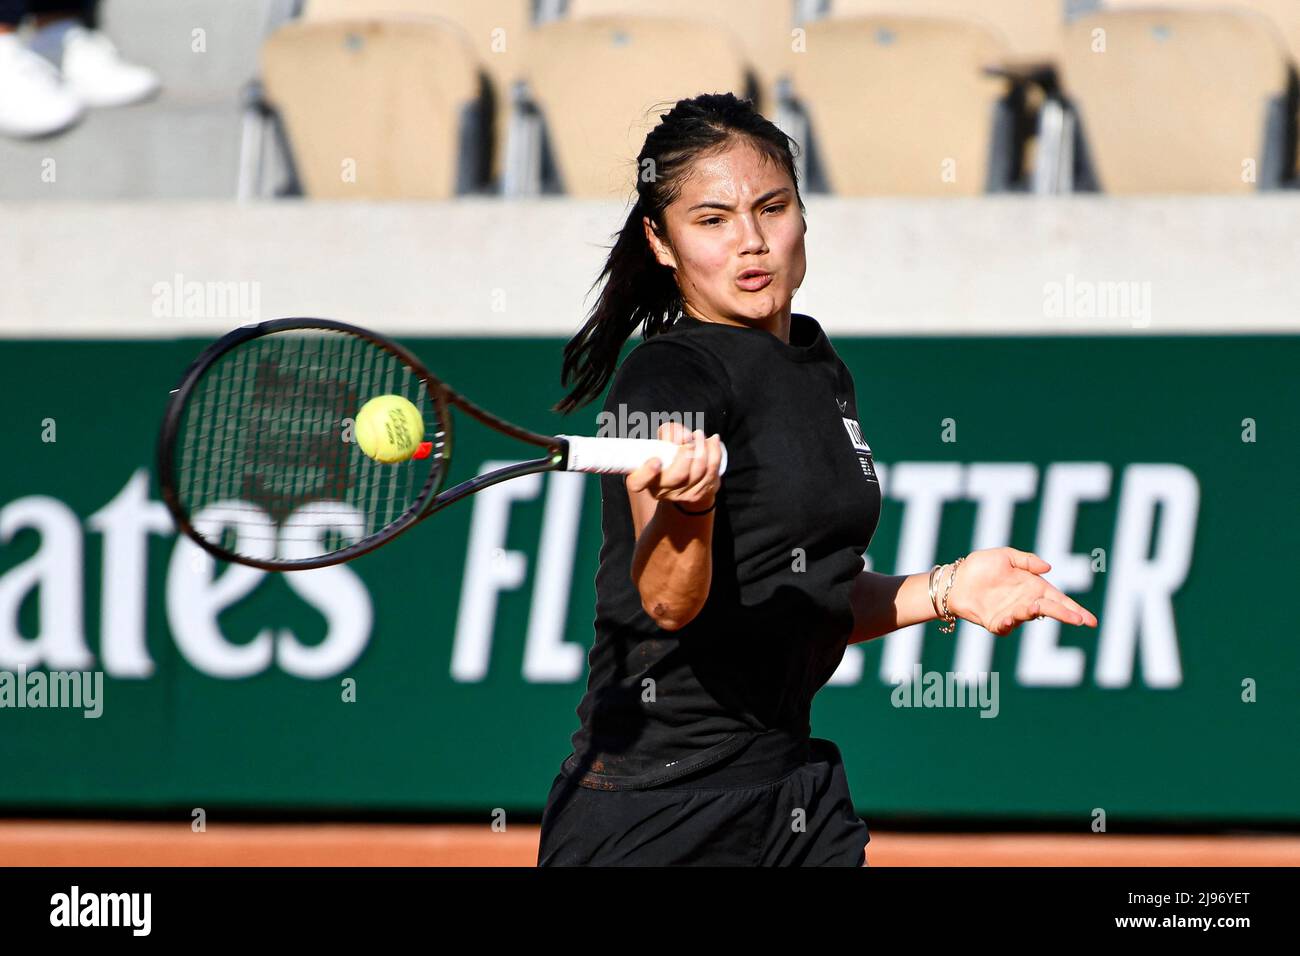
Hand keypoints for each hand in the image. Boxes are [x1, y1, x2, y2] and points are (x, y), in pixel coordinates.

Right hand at [625, 422, 722, 510]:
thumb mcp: (660, 442)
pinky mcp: (701, 493)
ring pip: (698, 471)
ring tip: (699, 435)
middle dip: (687, 453)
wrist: (684, 479)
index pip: (637, 483)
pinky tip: (713, 440)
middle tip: (690, 437)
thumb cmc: (667, 455)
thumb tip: (685, 436)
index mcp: (644, 479)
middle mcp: (661, 491)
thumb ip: (668, 433)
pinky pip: (712, 471)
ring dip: (702, 448)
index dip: (646, 474)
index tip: (655, 461)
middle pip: (678, 475)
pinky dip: (714, 452)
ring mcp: (683, 495)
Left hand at [943, 547, 1097, 635]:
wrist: (955, 580)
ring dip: (1034, 613)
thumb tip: (1049, 568)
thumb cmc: (980, 566)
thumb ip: (1026, 561)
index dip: (1075, 610)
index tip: (1090, 620)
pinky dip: (1008, 622)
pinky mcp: (996, 623)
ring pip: (1029, 616)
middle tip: (1078, 620)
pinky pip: (1006, 626)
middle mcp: (1026, 602)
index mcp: (1033, 587)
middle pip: (1050, 610)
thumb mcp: (1005, 556)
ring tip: (1037, 608)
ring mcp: (1012, 614)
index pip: (1059, 599)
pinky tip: (1007, 618)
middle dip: (1065, 615)